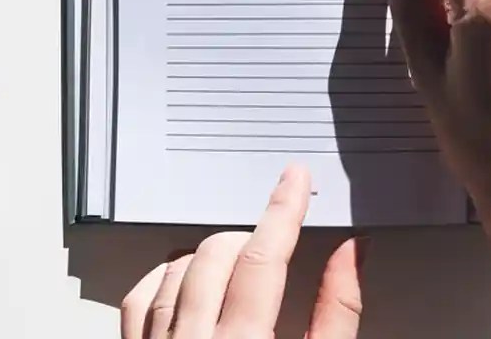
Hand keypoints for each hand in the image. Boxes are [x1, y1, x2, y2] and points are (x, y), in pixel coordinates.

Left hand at [120, 166, 362, 338]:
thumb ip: (337, 311)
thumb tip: (352, 255)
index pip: (263, 259)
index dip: (283, 211)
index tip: (295, 179)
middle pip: (216, 256)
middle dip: (249, 240)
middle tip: (272, 249)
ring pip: (174, 271)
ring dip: (209, 259)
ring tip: (236, 270)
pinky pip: (138, 301)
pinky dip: (163, 281)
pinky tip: (185, 285)